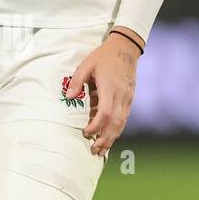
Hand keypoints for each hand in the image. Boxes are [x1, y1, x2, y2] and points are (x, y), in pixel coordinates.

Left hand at [64, 29, 142, 157]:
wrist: (126, 48)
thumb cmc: (103, 56)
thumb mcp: (86, 64)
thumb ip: (77, 81)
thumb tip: (68, 97)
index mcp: (110, 87)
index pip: (105, 113)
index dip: (96, 126)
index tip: (86, 133)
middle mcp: (121, 95)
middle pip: (115, 122)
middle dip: (105, 139)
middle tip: (94, 151)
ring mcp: (127, 98)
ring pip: (121, 122)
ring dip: (112, 138)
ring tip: (102, 150)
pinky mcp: (130, 98)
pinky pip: (124, 117)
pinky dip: (117, 129)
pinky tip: (110, 138)